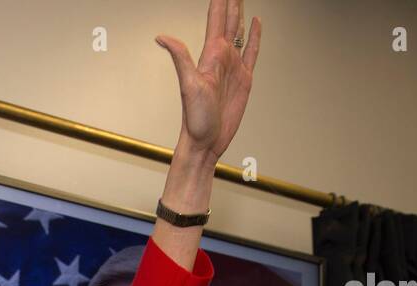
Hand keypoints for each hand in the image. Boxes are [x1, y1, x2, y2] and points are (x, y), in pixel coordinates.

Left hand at [156, 0, 260, 163]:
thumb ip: (179, 58)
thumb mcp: (188, 86)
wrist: (205, 142)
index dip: (221, 0)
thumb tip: (161, 37)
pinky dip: (255, 36)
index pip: (216, 18)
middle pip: (228, 19)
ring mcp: (233, 66)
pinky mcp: (244, 79)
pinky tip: (255, 24)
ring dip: (240, 12)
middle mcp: (221, 57)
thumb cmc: (195, 120)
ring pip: (239, 31)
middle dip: (232, 1)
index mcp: (210, 55)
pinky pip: (252, 51)